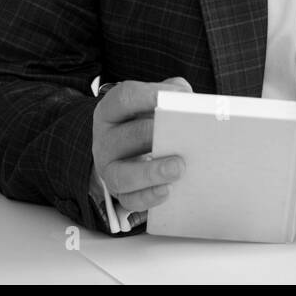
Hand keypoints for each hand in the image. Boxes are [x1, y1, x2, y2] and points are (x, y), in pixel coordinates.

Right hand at [91, 77, 191, 213]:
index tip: (169, 100)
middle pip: (125, 137)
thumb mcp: (157, 102)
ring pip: (121, 175)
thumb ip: (172, 94)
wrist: (135, 153)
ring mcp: (109, 169)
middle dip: (151, 136)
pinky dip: (149, 197)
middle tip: (180, 136)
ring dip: (150, 172)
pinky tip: (169, 190)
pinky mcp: (120, 194)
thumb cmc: (150, 123)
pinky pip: (130, 200)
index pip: (123, 98)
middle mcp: (105, 140)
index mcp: (112, 111)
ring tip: (179, 168)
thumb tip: (189, 100)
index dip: (146, 96)